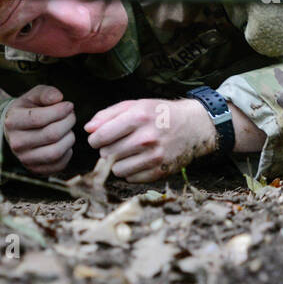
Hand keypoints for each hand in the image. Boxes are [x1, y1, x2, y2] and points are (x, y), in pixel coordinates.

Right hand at [4, 85, 74, 175]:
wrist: (16, 130)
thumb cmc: (28, 110)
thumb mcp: (33, 96)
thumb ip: (45, 93)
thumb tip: (59, 98)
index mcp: (13, 122)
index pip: (39, 118)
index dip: (60, 111)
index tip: (69, 105)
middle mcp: (17, 143)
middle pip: (51, 134)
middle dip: (68, 122)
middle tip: (71, 115)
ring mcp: (25, 159)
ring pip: (56, 151)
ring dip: (69, 138)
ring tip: (68, 129)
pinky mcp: (35, 170)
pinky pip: (59, 164)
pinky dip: (67, 152)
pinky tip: (64, 141)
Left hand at [84, 98, 216, 182]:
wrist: (194, 126)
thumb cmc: (161, 114)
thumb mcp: (136, 105)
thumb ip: (109, 114)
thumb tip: (88, 129)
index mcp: (138, 117)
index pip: (101, 136)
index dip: (95, 139)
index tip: (98, 139)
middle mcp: (146, 138)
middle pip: (107, 154)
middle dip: (107, 150)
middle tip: (117, 144)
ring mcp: (154, 156)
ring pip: (117, 169)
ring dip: (118, 163)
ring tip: (128, 153)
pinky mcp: (160, 171)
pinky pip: (131, 178)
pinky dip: (131, 171)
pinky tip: (139, 161)